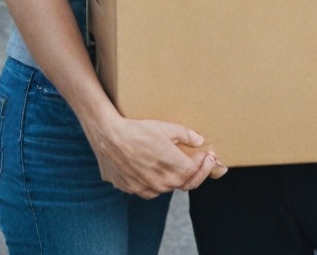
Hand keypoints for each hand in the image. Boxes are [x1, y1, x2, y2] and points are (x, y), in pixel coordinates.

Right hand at [88, 115, 225, 197]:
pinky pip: (149, 189)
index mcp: (175, 168)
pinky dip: (154, 181)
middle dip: (194, 172)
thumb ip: (186, 135)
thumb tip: (200, 141)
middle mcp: (163, 183)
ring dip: (173, 177)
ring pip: (166, 187)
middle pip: (184, 182)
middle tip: (198, 161)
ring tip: (173, 164)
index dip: (204, 164)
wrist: (109, 136)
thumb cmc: (138, 130)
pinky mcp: (132, 189)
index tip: (208, 156)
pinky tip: (152, 169)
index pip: (196, 172)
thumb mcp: (166, 127)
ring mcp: (147, 188)